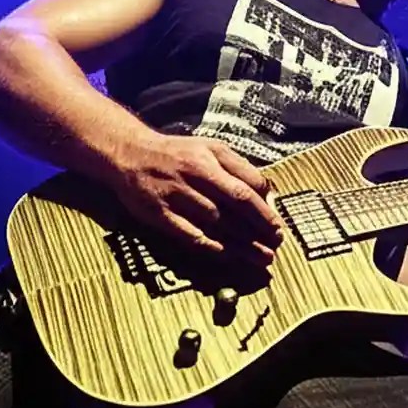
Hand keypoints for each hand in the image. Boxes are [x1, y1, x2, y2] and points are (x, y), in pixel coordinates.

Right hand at [108, 134, 285, 269]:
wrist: (130, 153)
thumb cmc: (178, 153)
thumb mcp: (210, 148)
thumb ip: (238, 167)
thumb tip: (266, 191)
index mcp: (211, 157)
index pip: (246, 186)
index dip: (264, 209)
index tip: (276, 227)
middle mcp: (195, 174)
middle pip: (235, 204)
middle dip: (259, 228)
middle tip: (275, 246)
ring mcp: (176, 194)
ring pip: (215, 222)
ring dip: (240, 242)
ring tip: (260, 258)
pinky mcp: (158, 212)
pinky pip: (187, 232)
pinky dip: (207, 244)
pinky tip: (225, 255)